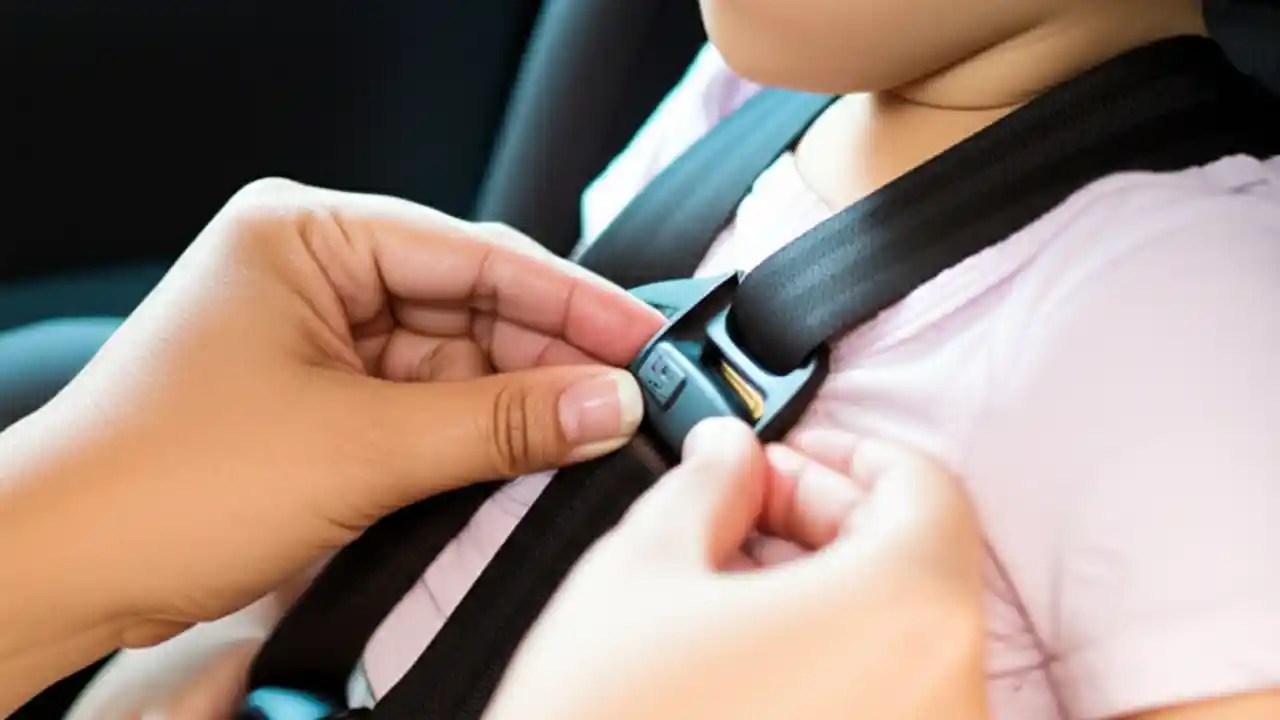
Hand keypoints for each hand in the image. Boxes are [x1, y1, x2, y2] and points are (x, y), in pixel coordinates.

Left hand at [0, 179, 661, 707]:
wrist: (64, 567)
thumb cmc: (164, 482)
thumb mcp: (361, 446)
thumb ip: (501, 421)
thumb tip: (608, 400)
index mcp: (306, 234)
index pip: (474, 252)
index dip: (571, 297)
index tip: (644, 336)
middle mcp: (312, 272)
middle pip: (469, 303)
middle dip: (548, 354)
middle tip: (629, 396)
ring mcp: (315, 335)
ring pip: (452, 356)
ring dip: (516, 397)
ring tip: (591, 432)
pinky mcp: (318, 394)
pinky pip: (422, 400)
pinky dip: (474, 429)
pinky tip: (529, 450)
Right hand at [486, 418, 987, 719]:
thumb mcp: (642, 567)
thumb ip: (708, 485)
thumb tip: (730, 453)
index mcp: (904, 614)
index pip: (924, 489)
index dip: (846, 452)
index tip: (785, 454)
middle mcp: (945, 693)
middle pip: (914, 562)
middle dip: (824, 517)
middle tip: (741, 507)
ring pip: (897, 635)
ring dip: (822, 588)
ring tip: (726, 584)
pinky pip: (882, 697)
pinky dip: (829, 657)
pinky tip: (745, 655)